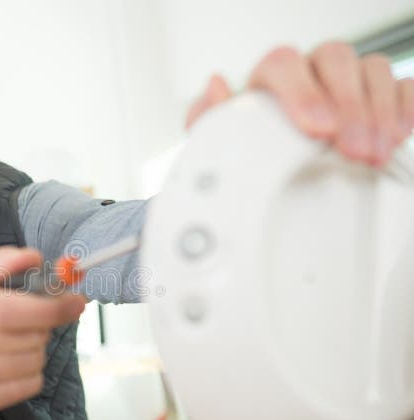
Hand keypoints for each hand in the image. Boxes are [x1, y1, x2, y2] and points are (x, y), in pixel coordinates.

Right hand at [0, 247, 85, 412]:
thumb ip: (4, 259)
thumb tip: (34, 260)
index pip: (6, 311)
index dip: (49, 309)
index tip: (76, 302)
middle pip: (25, 340)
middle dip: (46, 325)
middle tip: (37, 317)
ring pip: (31, 364)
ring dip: (39, 348)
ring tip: (21, 337)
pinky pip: (26, 388)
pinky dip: (33, 372)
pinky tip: (15, 357)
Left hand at [185, 42, 413, 167]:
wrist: (276, 176)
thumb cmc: (250, 155)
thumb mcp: (220, 146)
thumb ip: (209, 118)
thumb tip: (216, 83)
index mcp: (269, 77)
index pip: (283, 62)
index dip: (302, 92)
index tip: (316, 130)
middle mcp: (311, 69)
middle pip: (335, 58)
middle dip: (348, 105)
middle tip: (352, 151)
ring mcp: (350, 79)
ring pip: (372, 68)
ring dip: (378, 111)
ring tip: (374, 155)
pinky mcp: (383, 95)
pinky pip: (404, 86)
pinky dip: (405, 108)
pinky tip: (399, 137)